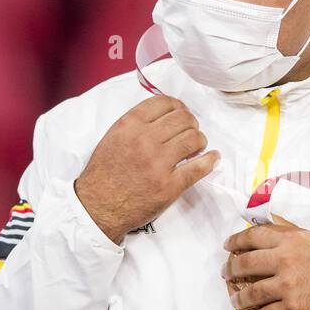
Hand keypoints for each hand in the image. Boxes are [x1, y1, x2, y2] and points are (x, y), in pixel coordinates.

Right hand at [75, 95, 219, 243]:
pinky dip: (210, 160)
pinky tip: (212, 158)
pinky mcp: (170, 186)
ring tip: (196, 147)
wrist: (98, 207)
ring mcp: (159, 163)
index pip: (165, 103)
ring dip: (200, 140)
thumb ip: (136, 124)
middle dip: (191, 124)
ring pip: (194, 138)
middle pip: (183, 119)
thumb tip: (165, 116)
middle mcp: (145, 140)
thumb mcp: (113, 137)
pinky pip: (199, 168)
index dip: (178, 107)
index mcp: (130, 125)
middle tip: (190, 133)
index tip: (181, 114)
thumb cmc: (103, 174)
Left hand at [221, 215, 309, 309]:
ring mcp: (288, 287)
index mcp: (291, 240)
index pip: (253, 236)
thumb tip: (268, 225)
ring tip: (236, 299)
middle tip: (227, 273)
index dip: (236, 241)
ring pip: (250, 292)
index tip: (228, 246)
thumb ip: (290, 233)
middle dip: (231, 269)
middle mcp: (286, 261)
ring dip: (238, 297)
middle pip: (245, 264)